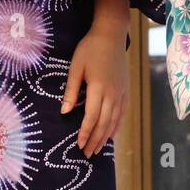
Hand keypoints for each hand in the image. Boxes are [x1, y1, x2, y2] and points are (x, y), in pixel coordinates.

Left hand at [62, 20, 129, 156]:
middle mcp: (112, 92)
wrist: (111, 35)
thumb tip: (64, 113)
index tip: (78, 145)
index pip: (92, 117)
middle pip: (104, 122)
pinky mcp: (126, 89)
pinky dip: (117, 125)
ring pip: (115, 119)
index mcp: (98, 87)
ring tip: (98, 149)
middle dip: (95, 140)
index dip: (85, 133)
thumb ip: (71, 91)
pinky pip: (123, 112)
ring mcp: (121, 91)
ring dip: (106, 136)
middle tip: (87, 154)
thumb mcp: (75, 68)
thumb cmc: (89, 49)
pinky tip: (112, 133)